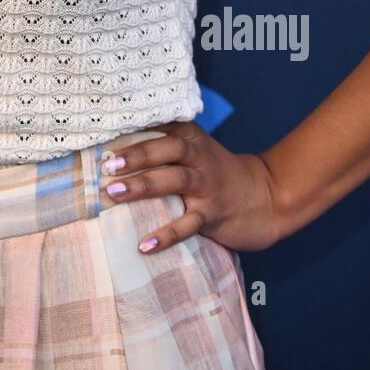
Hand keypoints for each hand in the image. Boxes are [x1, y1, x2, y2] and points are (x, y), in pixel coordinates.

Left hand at [100, 120, 284, 254]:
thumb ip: (159, 145)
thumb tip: (106, 150)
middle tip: (107, 164)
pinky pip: (189, 224)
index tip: (103, 130)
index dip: (133, 127)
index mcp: (190, 137)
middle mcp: (199, 157)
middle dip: (136, 154)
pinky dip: (167, 234)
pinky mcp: (214, 214)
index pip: (160, 125)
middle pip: (168, 149)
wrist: (266, 197)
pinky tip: (145, 245)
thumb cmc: (214, 172)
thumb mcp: (193, 150)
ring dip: (144, 185)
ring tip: (114, 192)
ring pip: (175, 180)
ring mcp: (208, 186)